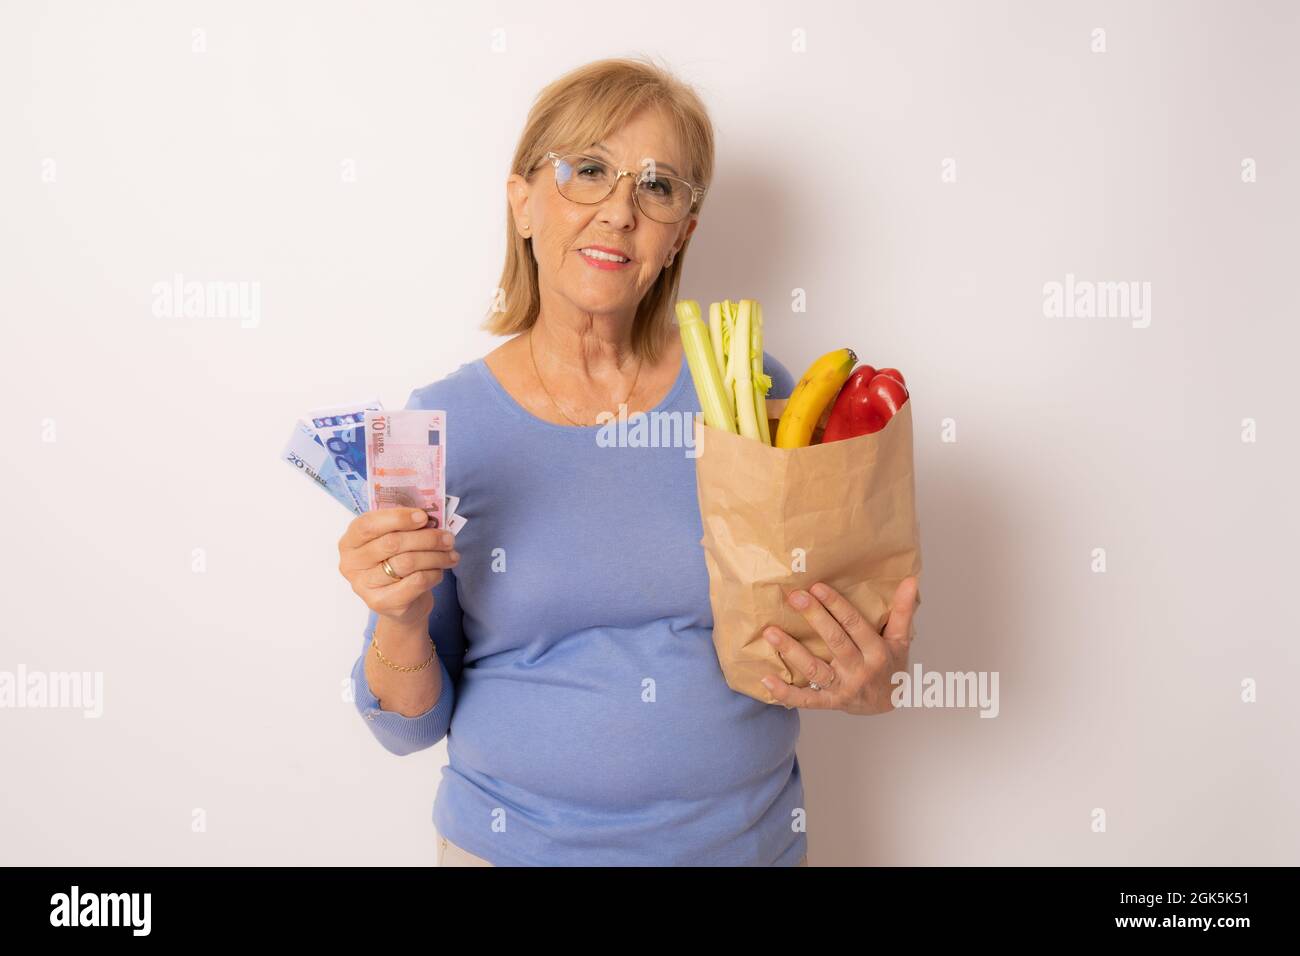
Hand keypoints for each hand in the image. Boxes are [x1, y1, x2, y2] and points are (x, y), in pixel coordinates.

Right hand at [337, 507, 459, 629]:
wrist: (400, 603)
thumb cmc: (395, 563)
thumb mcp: (394, 540)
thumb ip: (404, 526)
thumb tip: (430, 516)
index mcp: (349, 541)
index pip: (369, 524)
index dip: (398, 518)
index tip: (423, 516)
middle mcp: (351, 564)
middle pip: (392, 543)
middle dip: (426, 537)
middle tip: (448, 537)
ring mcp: (363, 586)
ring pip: (407, 562)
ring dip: (435, 556)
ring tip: (452, 553)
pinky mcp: (381, 603)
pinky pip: (416, 582)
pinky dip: (434, 573)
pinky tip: (441, 570)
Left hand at [759, 576, 919, 714]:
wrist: (890, 704)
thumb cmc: (891, 665)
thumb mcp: (901, 639)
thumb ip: (903, 610)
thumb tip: (911, 580)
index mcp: (878, 652)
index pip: (854, 624)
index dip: (836, 605)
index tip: (817, 587)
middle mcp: (860, 670)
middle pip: (835, 642)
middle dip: (815, 618)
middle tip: (795, 597)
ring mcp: (844, 688)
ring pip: (815, 669)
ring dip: (792, 651)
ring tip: (771, 633)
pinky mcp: (830, 702)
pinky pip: (806, 699)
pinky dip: (786, 692)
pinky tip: (766, 680)